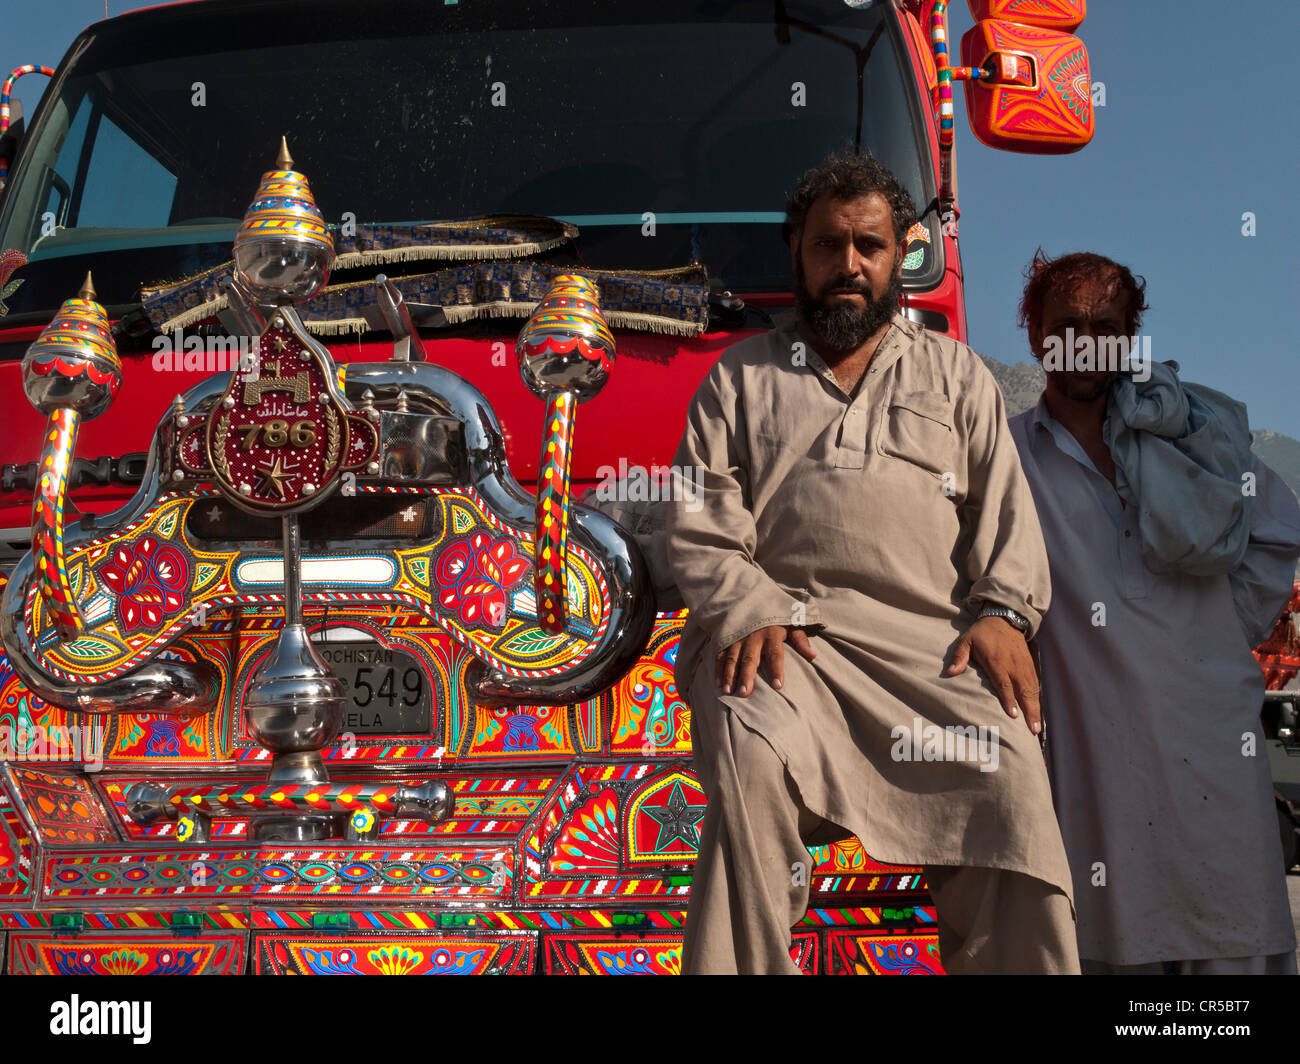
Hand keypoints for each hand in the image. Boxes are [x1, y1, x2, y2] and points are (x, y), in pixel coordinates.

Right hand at [716, 625, 816, 696]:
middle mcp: (753, 636)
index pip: (775, 654)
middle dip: (746, 676)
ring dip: (729, 675)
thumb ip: (800, 640)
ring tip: (728, 691)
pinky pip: (721, 654)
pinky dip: (719, 669)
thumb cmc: (776, 616)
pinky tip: (719, 684)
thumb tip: (812, 656)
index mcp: (771, 633)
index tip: (778, 686)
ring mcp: (738, 637)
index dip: (776, 670)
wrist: (753, 596)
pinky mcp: (727, 638)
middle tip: (745, 693)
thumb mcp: (792, 623)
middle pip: (750, 658)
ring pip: (732, 658)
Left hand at [945, 616, 1041, 733]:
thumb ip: (959, 656)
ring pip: (1032, 690)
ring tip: (1037, 728)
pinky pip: (1035, 684)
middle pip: (1023, 691)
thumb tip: (950, 672)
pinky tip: (1038, 713)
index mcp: (997, 661)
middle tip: (1032, 730)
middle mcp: (1013, 666)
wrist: (1005, 618)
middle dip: (1028, 711)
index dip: (1009, 699)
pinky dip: (1037, 699)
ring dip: (1035, 709)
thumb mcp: (966, 640)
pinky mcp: (1030, 665)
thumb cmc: (982, 633)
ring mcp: (1024, 666)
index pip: (1004, 683)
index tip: (1013, 715)